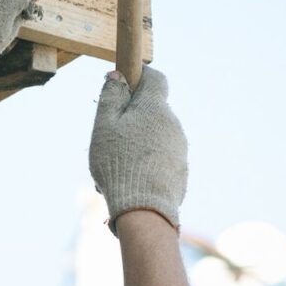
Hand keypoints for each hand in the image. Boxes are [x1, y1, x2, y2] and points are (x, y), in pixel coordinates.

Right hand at [89, 67, 187, 230]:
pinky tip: (131, 178)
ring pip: (155, 135)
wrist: (144, 210)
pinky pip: (162, 156)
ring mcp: (180, 147)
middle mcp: (173, 123)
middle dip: (132, 118)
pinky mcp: (181, 169)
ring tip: (117, 165)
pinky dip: (147, 161)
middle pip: (152, 110)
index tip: (124, 85)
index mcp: (155, 108)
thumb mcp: (104, 126)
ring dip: (138, 142)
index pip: (155, 78)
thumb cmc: (118, 163)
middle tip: (111, 137)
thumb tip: (118, 75)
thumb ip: (111, 97)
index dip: (139, 77)